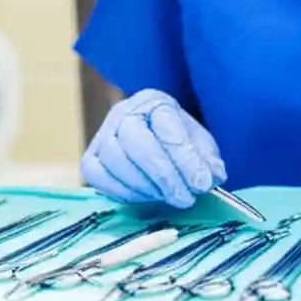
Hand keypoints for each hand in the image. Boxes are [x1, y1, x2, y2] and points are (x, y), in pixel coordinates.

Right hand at [81, 89, 227, 208]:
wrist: (152, 142)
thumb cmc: (176, 142)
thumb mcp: (199, 144)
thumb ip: (206, 159)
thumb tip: (210, 177)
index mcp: (154, 102)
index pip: (166, 124)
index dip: (185, 157)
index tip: (202, 183)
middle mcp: (122, 113)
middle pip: (135, 139)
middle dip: (163, 174)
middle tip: (185, 198)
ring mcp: (102, 135)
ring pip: (115, 159)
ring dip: (145, 186)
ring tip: (169, 198)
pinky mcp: (90, 159)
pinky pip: (98, 177)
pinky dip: (123, 192)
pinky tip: (146, 197)